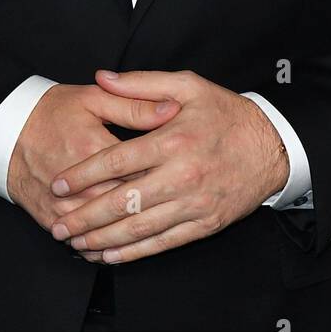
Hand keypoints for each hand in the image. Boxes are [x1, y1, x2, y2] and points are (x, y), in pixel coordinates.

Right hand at [7, 81, 180, 234]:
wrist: (7, 131)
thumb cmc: (53, 111)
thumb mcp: (93, 99)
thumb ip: (133, 104)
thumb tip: (172, 111)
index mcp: (93, 146)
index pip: (138, 168)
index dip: (164, 174)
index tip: (186, 176)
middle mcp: (78, 182)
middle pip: (123, 204)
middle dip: (152, 209)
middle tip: (179, 210)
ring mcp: (62, 204)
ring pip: (102, 229)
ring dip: (128, 237)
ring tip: (157, 236)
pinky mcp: (49, 217)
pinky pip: (77, 241)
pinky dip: (97, 249)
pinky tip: (115, 252)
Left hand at [47, 69, 288, 263]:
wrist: (272, 146)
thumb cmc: (226, 113)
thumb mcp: (187, 85)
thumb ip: (141, 83)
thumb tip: (102, 78)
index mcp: (173, 139)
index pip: (116, 161)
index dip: (83, 176)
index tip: (58, 185)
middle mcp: (182, 175)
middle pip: (123, 201)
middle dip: (85, 216)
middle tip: (59, 225)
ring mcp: (194, 203)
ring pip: (140, 228)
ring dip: (103, 239)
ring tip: (77, 242)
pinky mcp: (204, 223)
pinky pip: (163, 243)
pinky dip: (134, 252)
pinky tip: (111, 254)